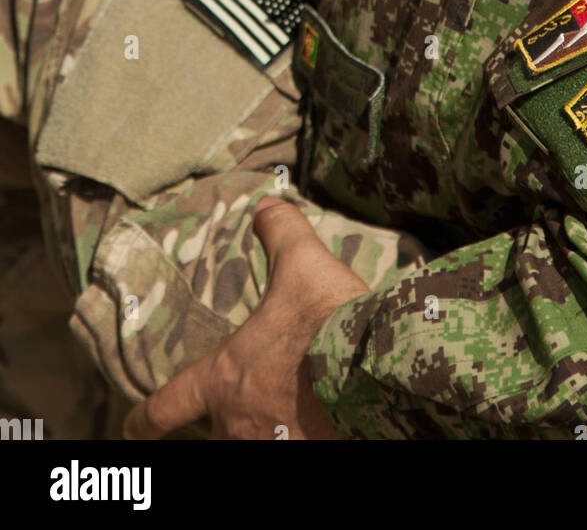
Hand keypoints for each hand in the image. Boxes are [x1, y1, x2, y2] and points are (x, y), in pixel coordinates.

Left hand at [123, 198, 368, 439]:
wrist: (377, 362)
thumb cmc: (330, 314)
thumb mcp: (302, 260)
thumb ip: (279, 231)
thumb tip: (265, 208)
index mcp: (224, 377)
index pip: (165, 408)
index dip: (144, 420)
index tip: (133, 426)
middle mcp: (239, 423)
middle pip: (211, 440)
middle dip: (220, 428)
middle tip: (231, 414)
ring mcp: (273, 448)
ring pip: (248, 449)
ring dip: (258, 436)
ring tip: (277, 423)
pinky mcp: (313, 454)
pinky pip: (291, 451)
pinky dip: (295, 441)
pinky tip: (313, 430)